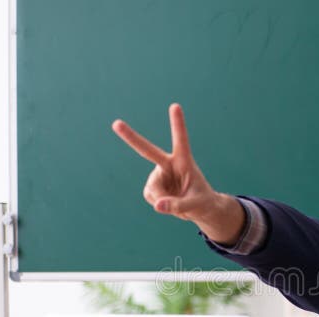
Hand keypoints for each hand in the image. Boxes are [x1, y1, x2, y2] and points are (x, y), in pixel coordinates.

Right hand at [112, 104, 244, 243]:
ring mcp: (158, 174)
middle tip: (116, 123)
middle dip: (131, 138)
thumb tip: (158, 205)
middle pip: (148, 150)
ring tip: (177, 202)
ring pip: (153, 189)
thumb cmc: (203, 202)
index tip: (175, 106)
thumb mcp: (196, 205)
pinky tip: (168, 202)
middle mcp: (169, 164)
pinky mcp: (152, 186)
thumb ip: (178, 205)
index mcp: (185, 161)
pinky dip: (159, 204)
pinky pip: (150, 196)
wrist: (197, 208)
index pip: (181, 141)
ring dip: (164, 200)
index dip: (177, 124)